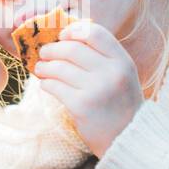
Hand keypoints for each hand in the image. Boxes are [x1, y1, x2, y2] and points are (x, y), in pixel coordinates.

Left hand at [32, 20, 143, 156]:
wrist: (127, 138)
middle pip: (72, 48)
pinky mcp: (81, 106)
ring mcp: (96, 90)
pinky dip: (46, 83)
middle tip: (44, 52)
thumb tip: (66, 36)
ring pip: (59, 67)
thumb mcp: (122, 75)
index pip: (95, 32)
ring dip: (44, 66)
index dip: (74, 30)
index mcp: (123, 61)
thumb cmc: (120, 103)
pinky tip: (47, 85)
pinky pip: (54, 87)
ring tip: (41, 68)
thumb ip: (102, 56)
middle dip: (52, 48)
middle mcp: (111, 73)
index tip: (63, 36)